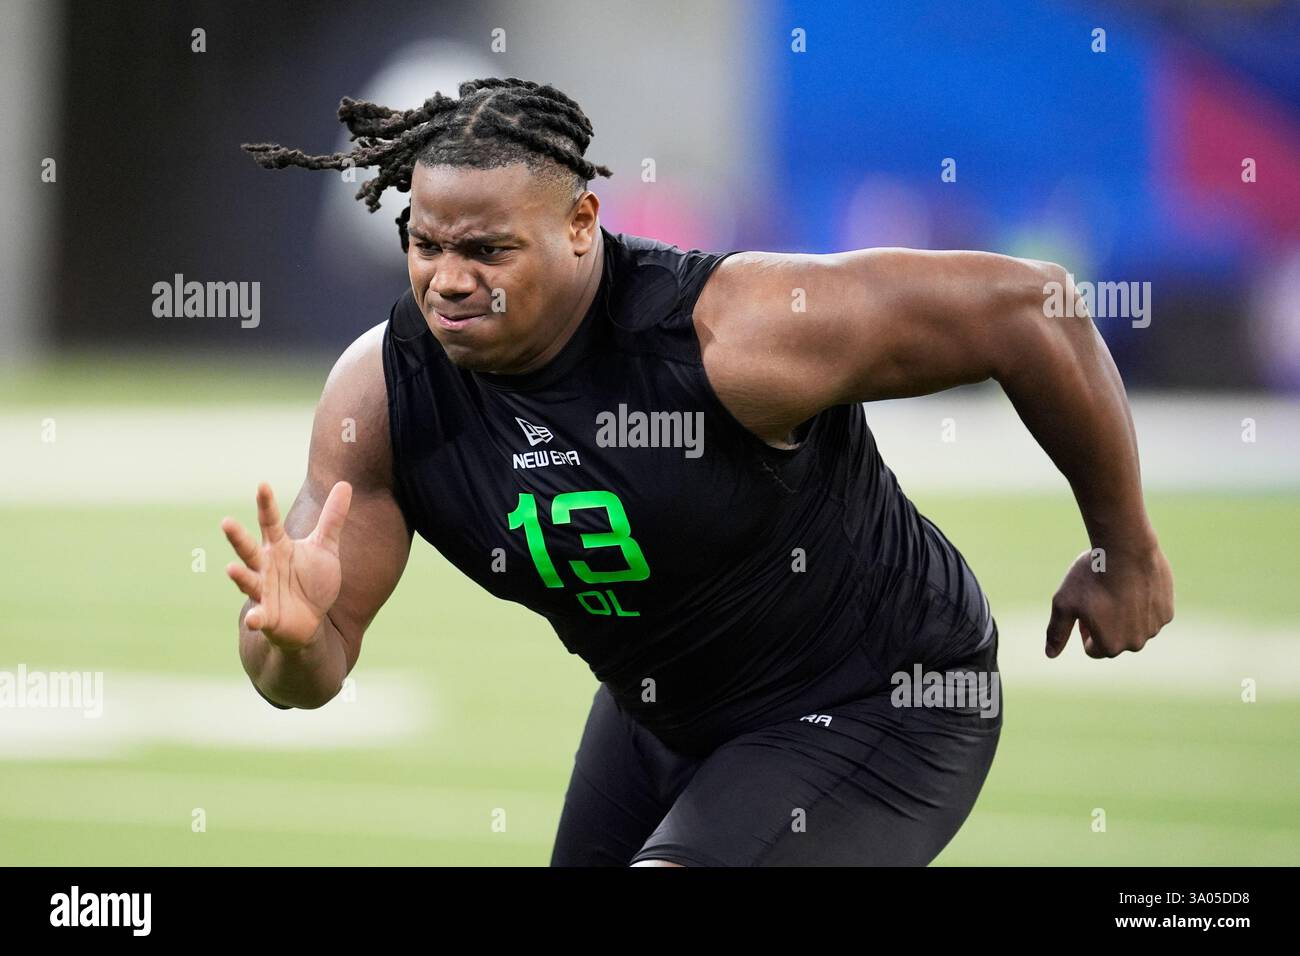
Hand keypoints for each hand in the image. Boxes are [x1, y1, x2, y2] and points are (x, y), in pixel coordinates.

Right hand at [221, 481, 352, 649]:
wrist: (311, 620)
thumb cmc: (312, 580)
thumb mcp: (325, 547)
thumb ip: (332, 518)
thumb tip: (345, 484)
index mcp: (278, 547)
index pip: (270, 522)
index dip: (266, 504)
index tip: (262, 484)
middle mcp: (265, 566)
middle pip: (248, 549)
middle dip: (237, 537)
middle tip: (226, 522)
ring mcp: (262, 591)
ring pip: (248, 581)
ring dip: (240, 576)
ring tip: (230, 569)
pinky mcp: (266, 615)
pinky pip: (258, 616)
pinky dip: (254, 617)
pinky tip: (252, 619)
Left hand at [1045, 543, 1173, 658]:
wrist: (1126, 549)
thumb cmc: (1091, 577)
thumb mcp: (1064, 604)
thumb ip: (1057, 632)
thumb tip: (1050, 655)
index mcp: (1109, 646)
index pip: (1093, 650)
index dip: (1084, 630)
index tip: (1083, 610)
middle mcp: (1135, 643)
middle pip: (1115, 640)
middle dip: (1106, 626)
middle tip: (1099, 599)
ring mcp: (1154, 628)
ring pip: (1135, 628)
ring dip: (1125, 616)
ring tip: (1116, 591)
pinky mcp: (1167, 612)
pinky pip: (1151, 615)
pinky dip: (1142, 605)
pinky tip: (1133, 586)